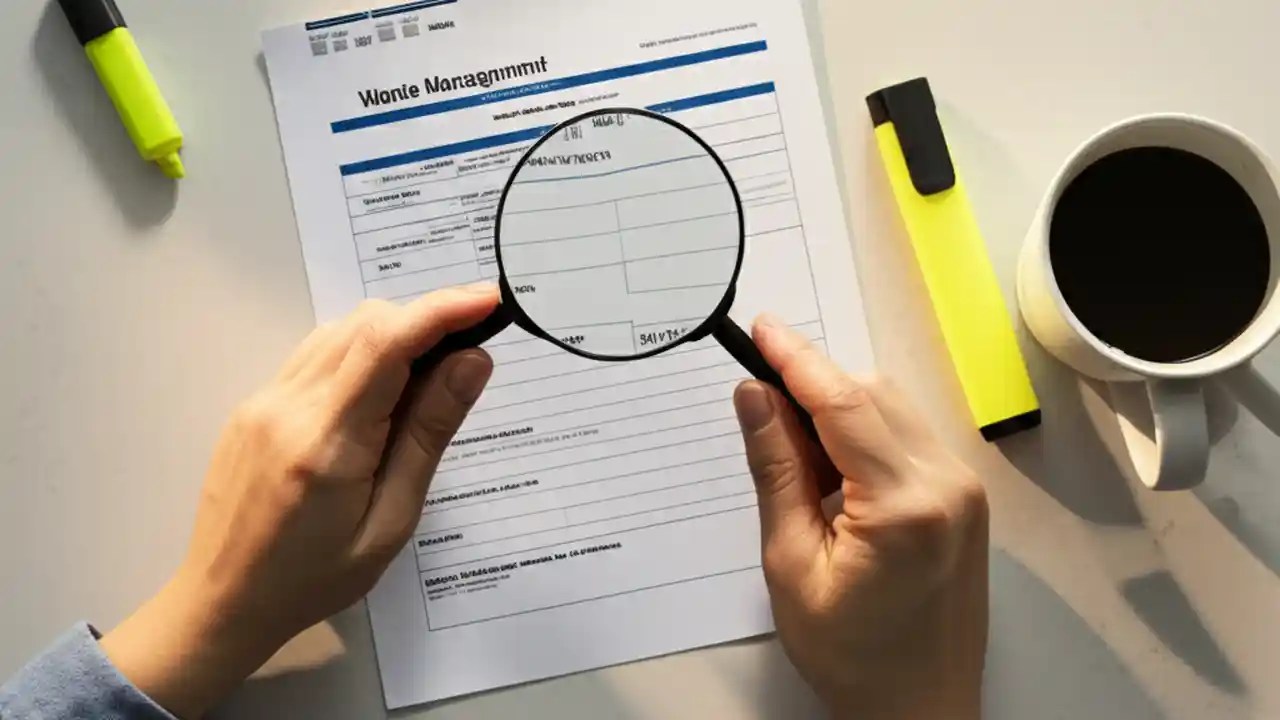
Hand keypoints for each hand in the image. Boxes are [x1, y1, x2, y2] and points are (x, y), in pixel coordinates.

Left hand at [100, 286, 499, 718]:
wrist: (223, 602)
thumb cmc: (313, 580)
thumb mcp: (390, 522)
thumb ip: (428, 435)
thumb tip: (471, 362)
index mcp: (326, 441)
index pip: (388, 344)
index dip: (443, 310)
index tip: (491, 299)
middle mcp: (288, 405)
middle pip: (365, 323)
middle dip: (426, 319)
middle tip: (473, 348)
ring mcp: (264, 399)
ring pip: (339, 330)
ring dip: (394, 333)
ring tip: (432, 375)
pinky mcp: (254, 404)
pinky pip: (316, 353)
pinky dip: (361, 352)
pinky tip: (383, 393)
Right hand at [734, 316, 987, 719]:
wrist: (920, 710)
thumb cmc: (851, 657)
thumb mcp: (792, 564)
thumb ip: (776, 470)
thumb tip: (754, 396)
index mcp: (904, 503)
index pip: (842, 401)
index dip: (795, 358)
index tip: (761, 328)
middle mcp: (946, 483)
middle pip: (872, 394)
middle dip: (813, 384)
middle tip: (759, 403)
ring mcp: (963, 488)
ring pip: (893, 408)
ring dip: (839, 408)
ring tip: (794, 457)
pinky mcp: (964, 498)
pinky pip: (908, 437)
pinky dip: (864, 434)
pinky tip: (832, 471)